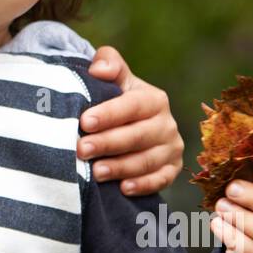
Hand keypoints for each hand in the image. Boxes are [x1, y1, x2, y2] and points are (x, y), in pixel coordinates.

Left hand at [79, 45, 184, 195]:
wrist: (128, 124)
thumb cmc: (114, 98)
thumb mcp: (113, 78)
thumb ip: (108, 64)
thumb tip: (99, 69)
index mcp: (154, 99)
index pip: (132, 106)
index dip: (109, 114)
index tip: (85, 121)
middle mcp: (167, 124)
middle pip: (138, 136)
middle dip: (108, 143)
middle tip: (81, 149)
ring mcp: (171, 148)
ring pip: (146, 161)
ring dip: (120, 168)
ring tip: (95, 172)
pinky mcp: (171, 169)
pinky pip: (161, 180)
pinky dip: (143, 185)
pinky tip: (123, 188)